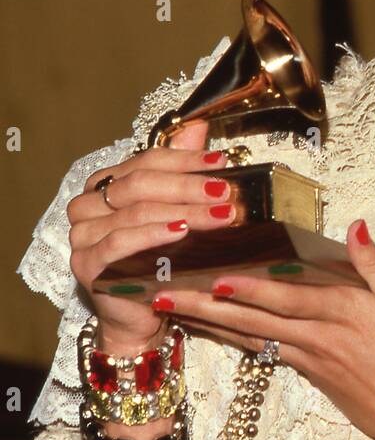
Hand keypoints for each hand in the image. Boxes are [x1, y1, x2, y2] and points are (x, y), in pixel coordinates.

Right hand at [67, 119, 233, 351]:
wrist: (140, 314)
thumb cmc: (159, 260)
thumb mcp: (174, 211)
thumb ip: (180, 168)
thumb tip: (199, 126)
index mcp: (106, 184)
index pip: (147, 161)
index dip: (186, 159)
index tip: (222, 162)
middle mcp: (88, 205)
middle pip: (141, 184)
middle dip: (190, 187)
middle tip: (226, 192)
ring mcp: (83, 235)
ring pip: (137, 213)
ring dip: (183, 212)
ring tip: (218, 214)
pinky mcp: (86, 265)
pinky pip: (121, 243)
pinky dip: (153, 236)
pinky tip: (181, 233)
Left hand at [152, 219, 374, 439]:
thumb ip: (374, 266)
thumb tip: (355, 225)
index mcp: (345, 314)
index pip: (288, 297)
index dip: (250, 289)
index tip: (213, 279)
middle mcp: (319, 338)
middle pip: (254, 319)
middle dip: (205, 307)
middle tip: (163, 297)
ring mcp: (311, 361)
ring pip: (251, 337)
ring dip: (210, 323)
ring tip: (174, 310)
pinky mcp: (311, 377)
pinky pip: (265, 352)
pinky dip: (236, 339)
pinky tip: (216, 331)